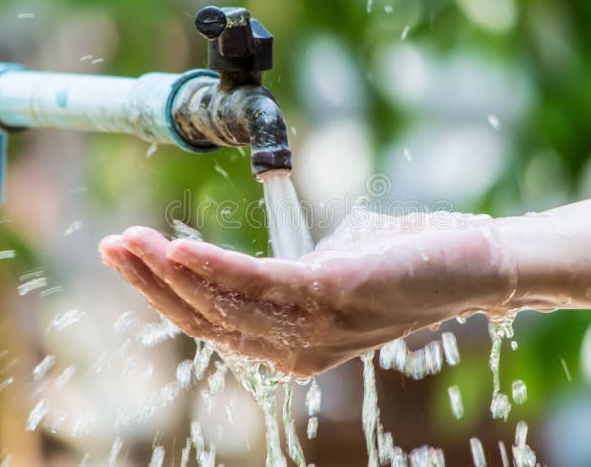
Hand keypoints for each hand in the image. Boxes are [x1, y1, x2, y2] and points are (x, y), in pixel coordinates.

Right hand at [99, 211, 513, 376]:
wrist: (478, 261)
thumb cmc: (407, 261)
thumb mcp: (336, 269)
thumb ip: (297, 270)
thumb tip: (277, 250)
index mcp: (297, 344)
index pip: (216, 325)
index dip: (167, 294)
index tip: (133, 255)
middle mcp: (301, 348)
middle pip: (208, 322)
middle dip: (152, 285)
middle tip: (112, 246)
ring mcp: (316, 326)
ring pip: (225, 307)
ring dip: (169, 273)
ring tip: (129, 241)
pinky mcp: (333, 293)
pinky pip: (261, 285)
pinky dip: (215, 269)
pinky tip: (177, 250)